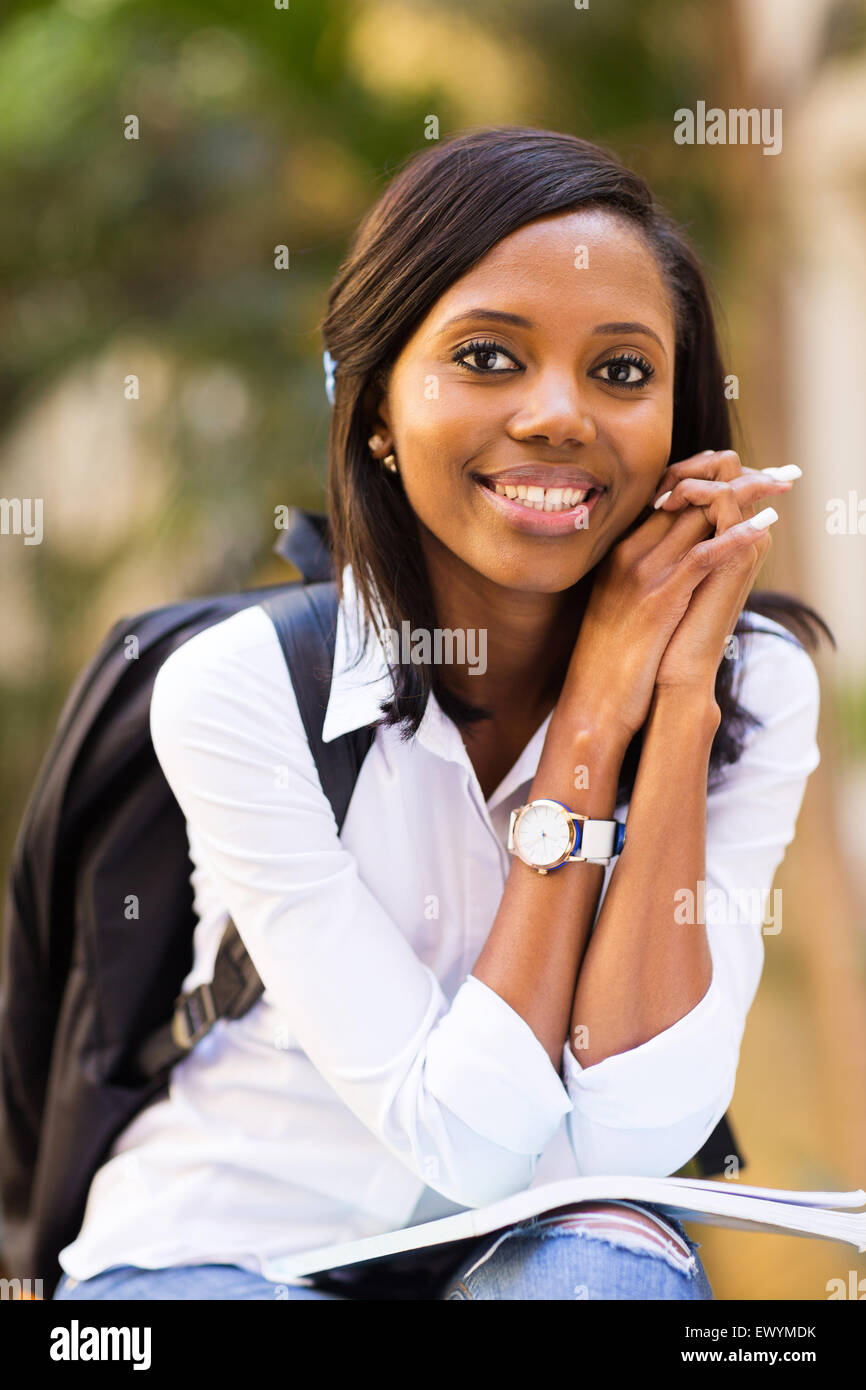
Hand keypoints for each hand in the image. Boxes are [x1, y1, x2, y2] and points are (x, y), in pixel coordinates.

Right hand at [552, 450, 795, 746]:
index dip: (709, 480)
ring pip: (697, 517)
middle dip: (734, 480)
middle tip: (774, 474)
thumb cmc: (610, 659)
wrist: (593, 700)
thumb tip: (678, 562)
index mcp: (619, 552)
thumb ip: (644, 575)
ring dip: (744, 497)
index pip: (668, 497)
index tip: (745, 475)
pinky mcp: (658, 599)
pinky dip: (735, 538)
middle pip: (687, 497)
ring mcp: (641, 574)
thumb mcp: (622, 605)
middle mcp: (628, 553)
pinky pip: (702, 556)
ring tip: (779, 485)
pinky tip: (764, 526)